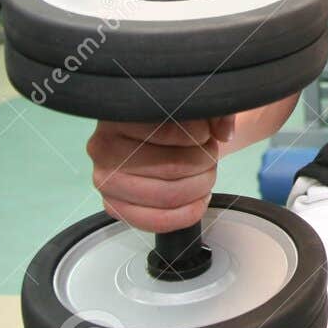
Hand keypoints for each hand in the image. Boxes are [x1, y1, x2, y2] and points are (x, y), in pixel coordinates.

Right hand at [86, 116, 236, 232]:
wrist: (158, 137)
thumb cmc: (174, 119)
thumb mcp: (194, 105)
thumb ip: (214, 111)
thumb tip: (224, 133)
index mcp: (118, 115)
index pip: (166, 130)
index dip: (197, 135)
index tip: (206, 134)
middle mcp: (103, 148)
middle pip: (172, 167)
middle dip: (204, 163)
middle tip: (210, 155)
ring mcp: (105, 181)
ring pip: (168, 195)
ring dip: (200, 186)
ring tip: (205, 174)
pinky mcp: (114, 207)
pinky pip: (156, 221)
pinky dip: (188, 213)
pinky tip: (199, 198)